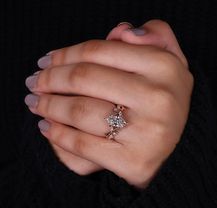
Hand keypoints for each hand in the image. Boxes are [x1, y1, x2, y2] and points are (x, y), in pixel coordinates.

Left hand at [25, 20, 192, 188]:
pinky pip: (83, 145)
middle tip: (34, 82)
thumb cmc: (166, 104)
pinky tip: (46, 128)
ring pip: (79, 110)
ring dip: (47, 105)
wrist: (179, 151)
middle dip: (50, 78)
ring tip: (35, 103)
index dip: (65, 53)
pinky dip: (57, 135)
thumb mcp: (170, 65)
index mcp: (164, 68)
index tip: (47, 61)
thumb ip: (155, 36)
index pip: (99, 51)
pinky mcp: (132, 162)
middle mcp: (158, 98)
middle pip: (84, 78)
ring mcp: (146, 132)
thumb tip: (121, 31)